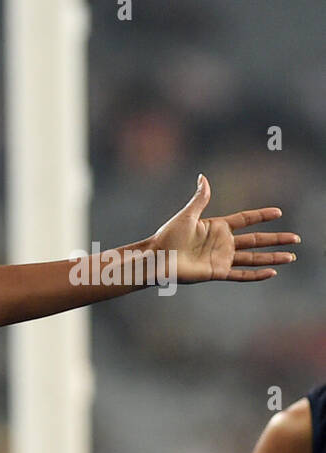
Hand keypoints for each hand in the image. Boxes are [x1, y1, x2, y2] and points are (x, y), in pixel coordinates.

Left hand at [151, 174, 298, 283]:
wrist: (156, 258)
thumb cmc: (167, 236)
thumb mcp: (187, 215)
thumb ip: (200, 198)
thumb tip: (203, 177)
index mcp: (217, 227)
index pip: (245, 220)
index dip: (261, 216)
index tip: (278, 212)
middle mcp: (222, 243)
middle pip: (256, 240)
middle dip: (276, 239)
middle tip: (296, 238)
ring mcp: (221, 258)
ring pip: (253, 258)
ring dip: (272, 258)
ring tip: (290, 256)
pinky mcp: (217, 272)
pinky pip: (240, 274)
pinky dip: (256, 275)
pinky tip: (271, 273)